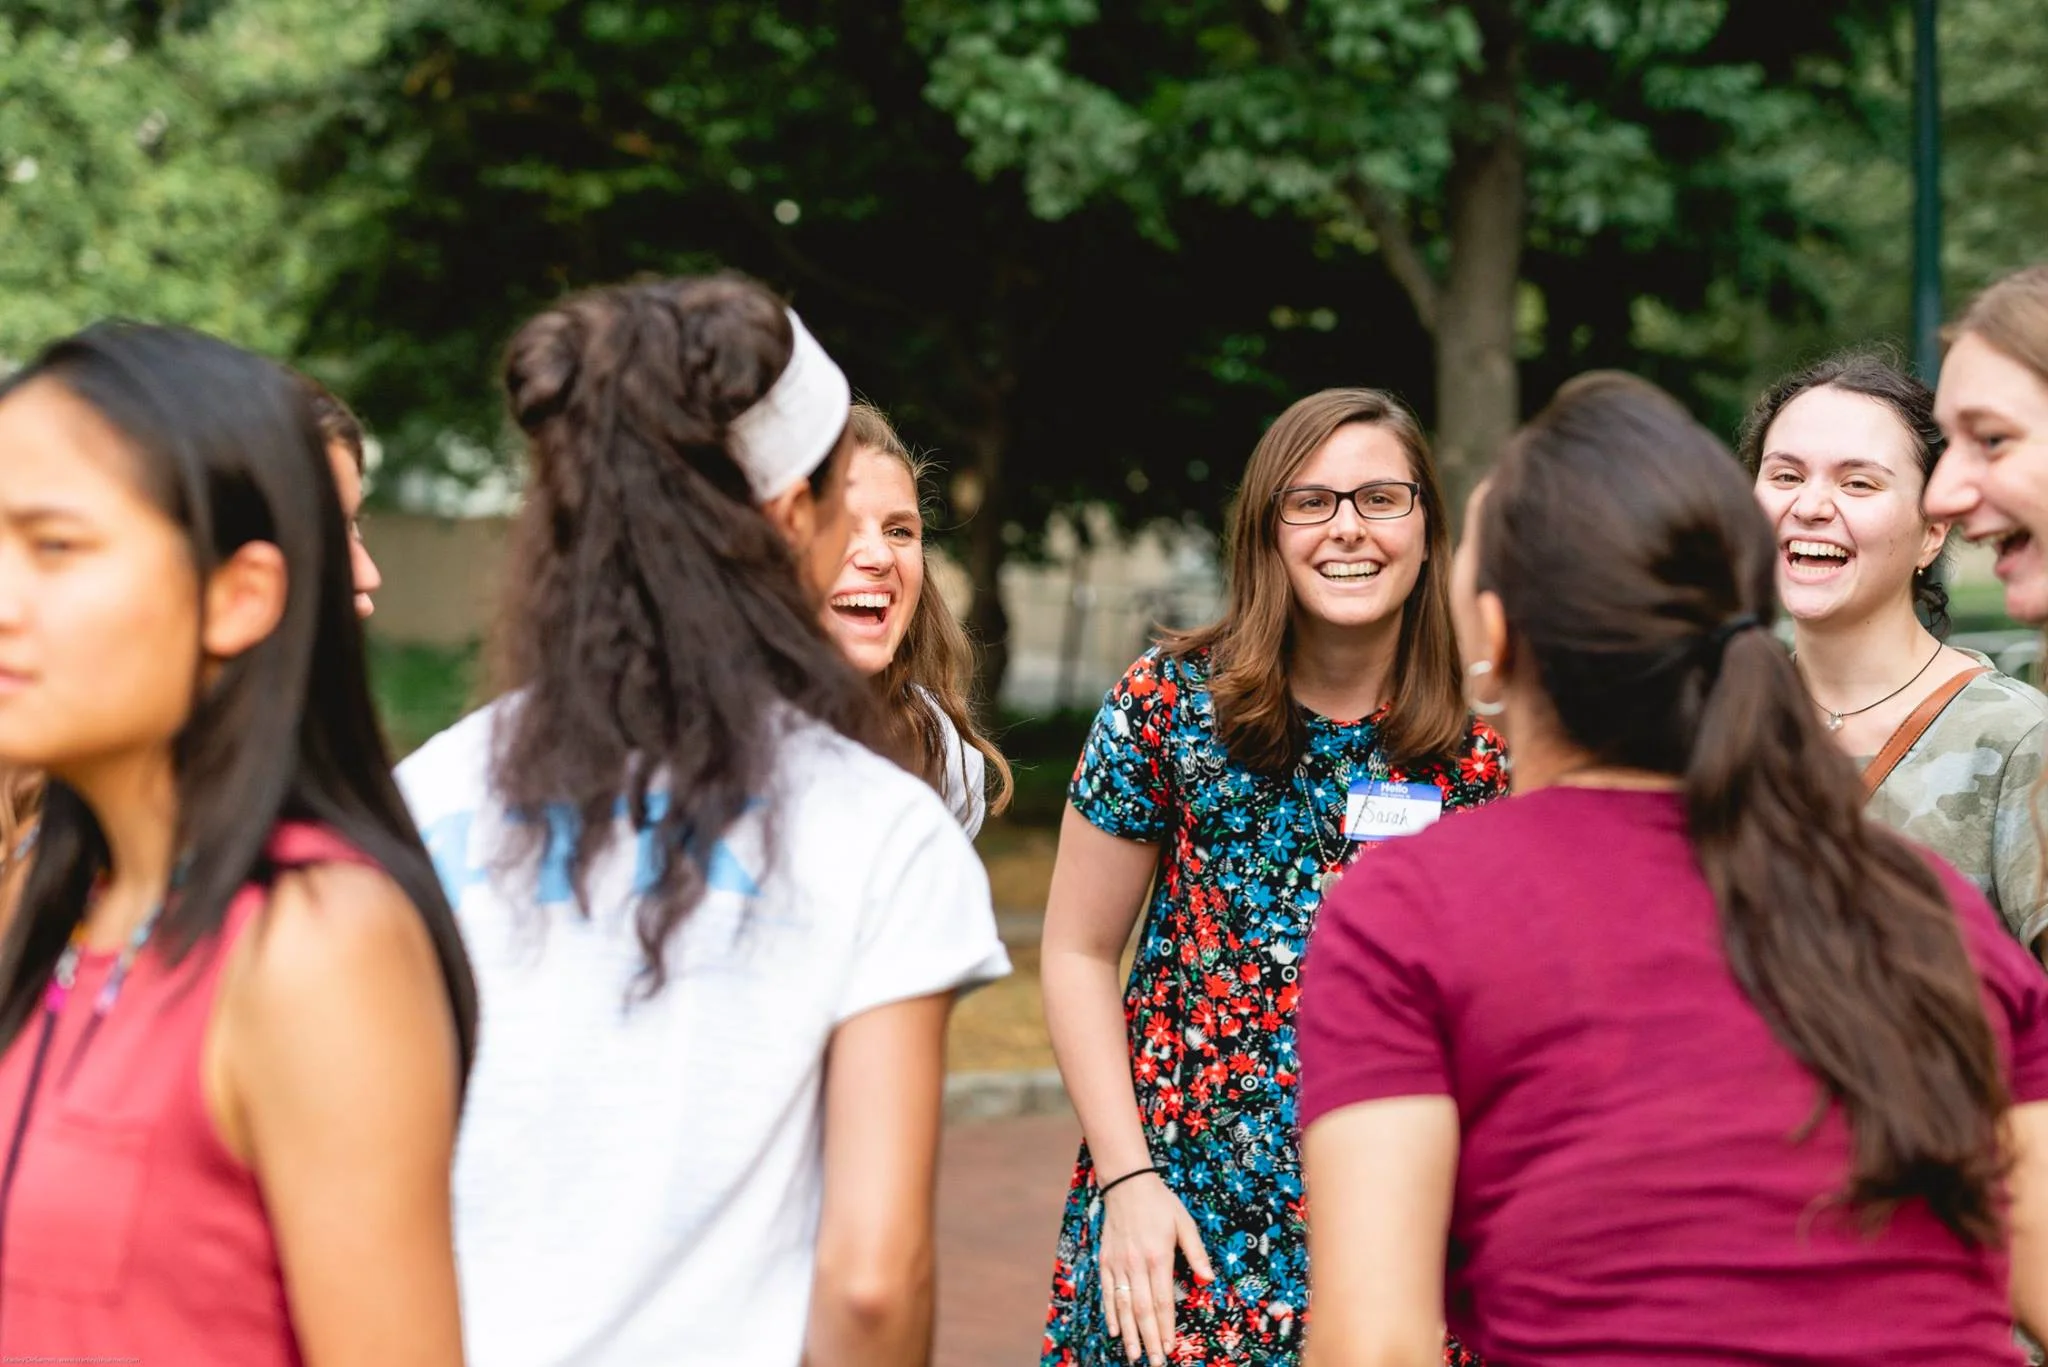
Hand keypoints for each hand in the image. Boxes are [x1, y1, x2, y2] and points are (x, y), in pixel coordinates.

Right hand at [1098, 1171, 1215, 1365]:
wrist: (1126, 1183)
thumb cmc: (1160, 1203)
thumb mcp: (1184, 1223)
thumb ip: (1196, 1252)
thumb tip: (1208, 1279)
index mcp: (1158, 1256)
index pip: (1163, 1300)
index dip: (1166, 1326)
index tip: (1170, 1347)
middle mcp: (1136, 1263)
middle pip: (1142, 1309)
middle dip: (1149, 1338)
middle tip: (1155, 1361)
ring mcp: (1118, 1263)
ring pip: (1122, 1305)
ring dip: (1129, 1332)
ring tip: (1134, 1355)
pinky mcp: (1105, 1260)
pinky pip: (1106, 1291)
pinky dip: (1110, 1312)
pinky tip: (1115, 1330)